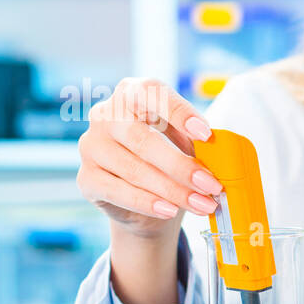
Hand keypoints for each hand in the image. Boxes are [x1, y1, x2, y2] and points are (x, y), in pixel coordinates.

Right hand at [76, 78, 223, 238]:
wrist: (144, 202)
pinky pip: (117, 191)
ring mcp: (91, 146)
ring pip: (133, 170)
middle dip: (181, 166)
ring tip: (203, 204)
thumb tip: (217, 152)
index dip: (180, 113)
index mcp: (132, 94)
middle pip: (142, 139)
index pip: (152, 93)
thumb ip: (195, 142)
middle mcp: (105, 115)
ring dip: (173, 191)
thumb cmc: (168, 162)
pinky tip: (170, 210)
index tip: (206, 134)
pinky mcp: (86, 178)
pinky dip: (147, 203)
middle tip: (211, 184)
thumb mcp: (185, 143)